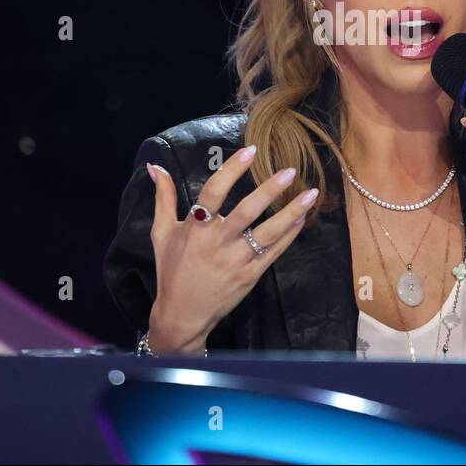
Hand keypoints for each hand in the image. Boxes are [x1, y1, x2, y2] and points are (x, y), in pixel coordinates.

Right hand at [144, 145, 316, 351]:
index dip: (231, 170)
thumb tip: (155, 166)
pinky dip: (289, 235)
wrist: (182, 315)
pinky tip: (302, 218)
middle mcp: (216, 244)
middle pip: (246, 213)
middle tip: (289, 170)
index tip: (250, 150)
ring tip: (310, 194)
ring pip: (267, 234)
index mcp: (194, 229)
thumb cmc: (171, 270)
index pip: (213, 192)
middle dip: (268, 190)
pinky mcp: (250, 276)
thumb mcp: (161, 233)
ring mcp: (236, 261)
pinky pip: (274, 252)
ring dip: (290, 213)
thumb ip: (163, 198)